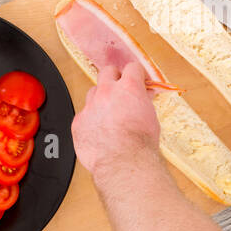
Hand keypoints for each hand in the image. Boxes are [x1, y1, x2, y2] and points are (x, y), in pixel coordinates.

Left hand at [71, 60, 160, 182]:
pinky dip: (90, 121)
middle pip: (107, 72)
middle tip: (120, 89)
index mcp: (129, 88)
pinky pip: (83, 115)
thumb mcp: (151, 117)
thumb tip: (143, 98)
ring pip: (92, 93)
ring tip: (109, 114)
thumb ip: (143, 102)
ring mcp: (90, 106)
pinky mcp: (78, 122)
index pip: (132, 68)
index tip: (138, 80)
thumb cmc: (140, 145)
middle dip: (114, 78)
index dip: (136, 74)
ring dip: (100, 99)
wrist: (124, 163)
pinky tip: (99, 131)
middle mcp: (107, 92)